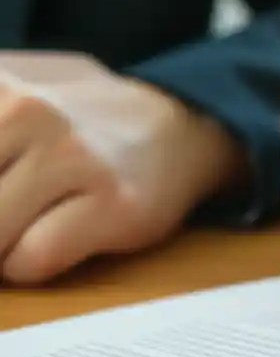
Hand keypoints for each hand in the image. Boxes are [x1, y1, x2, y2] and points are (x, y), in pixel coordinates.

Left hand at [0, 53, 243, 283]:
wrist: (184, 123)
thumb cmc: (81, 119)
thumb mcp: (6, 91)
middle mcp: (28, 111)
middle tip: (17, 211)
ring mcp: (74, 157)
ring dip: (3, 247)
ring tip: (33, 222)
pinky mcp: (117, 205)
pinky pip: (33, 259)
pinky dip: (32, 265)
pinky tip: (58, 238)